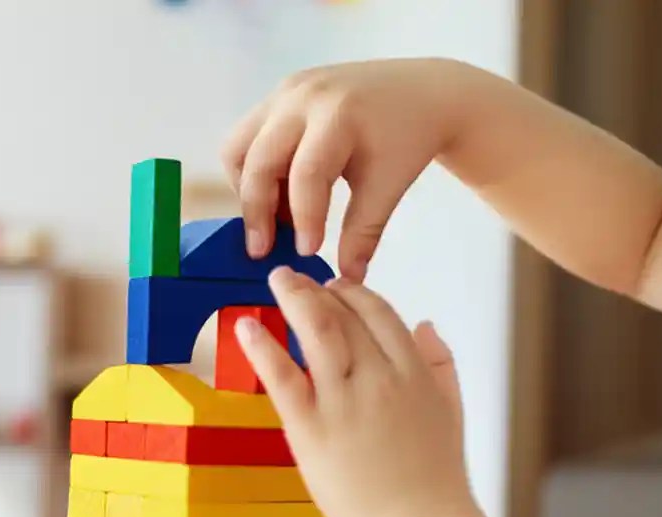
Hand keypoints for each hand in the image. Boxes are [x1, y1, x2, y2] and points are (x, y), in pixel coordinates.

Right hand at [222, 58, 482, 278]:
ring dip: (248, 188)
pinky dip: (254, 170)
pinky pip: (247, 137)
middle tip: (264, 250)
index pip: (307, 174)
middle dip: (257, 211)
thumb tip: (345, 279)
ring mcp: (284, 91)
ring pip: (238, 147)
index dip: (303, 217)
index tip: (306, 252)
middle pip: (258, 160)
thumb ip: (364, 232)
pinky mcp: (278, 95)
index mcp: (338, 114)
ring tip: (276, 217)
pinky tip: (281, 193)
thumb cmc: (408, 137)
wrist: (423, 92)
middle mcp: (302, 97)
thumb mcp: (389, 185)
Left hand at [236, 267, 473, 516]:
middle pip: (345, 315)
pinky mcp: (311, 429)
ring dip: (294, 298)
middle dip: (317, 288)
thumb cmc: (433, 478)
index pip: (379, 313)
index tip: (333, 284)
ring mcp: (345, 403)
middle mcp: (380, 379)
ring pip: (317, 332)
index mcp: (414, 373)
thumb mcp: (449, 410)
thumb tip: (424, 325)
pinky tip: (246, 326)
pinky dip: (262, 347)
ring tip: (276, 280)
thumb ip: (439, 363)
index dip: (352, 292)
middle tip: (294, 277)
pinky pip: (282, 377)